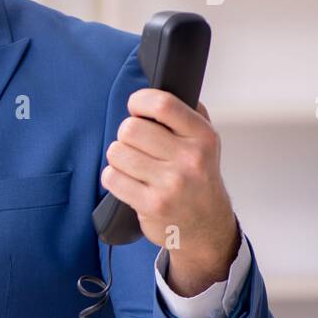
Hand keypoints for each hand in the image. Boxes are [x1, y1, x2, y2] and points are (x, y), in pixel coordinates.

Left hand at [101, 88, 239, 296]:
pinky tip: (129, 182)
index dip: (139, 101)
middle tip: (137, 146)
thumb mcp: (205, 144)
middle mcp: (190, 158)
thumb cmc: (199, 180)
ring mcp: (171, 183)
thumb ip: (187, 115)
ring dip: (119, 158)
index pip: (162, 104)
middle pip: (130, 128)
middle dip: (126, 135)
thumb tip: (157, 90)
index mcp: (203, 137)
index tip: (136, 108)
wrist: (206, 227)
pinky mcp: (151, 204)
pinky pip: (111, 177)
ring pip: (117, 152)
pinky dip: (114, 177)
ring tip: (135, 166)